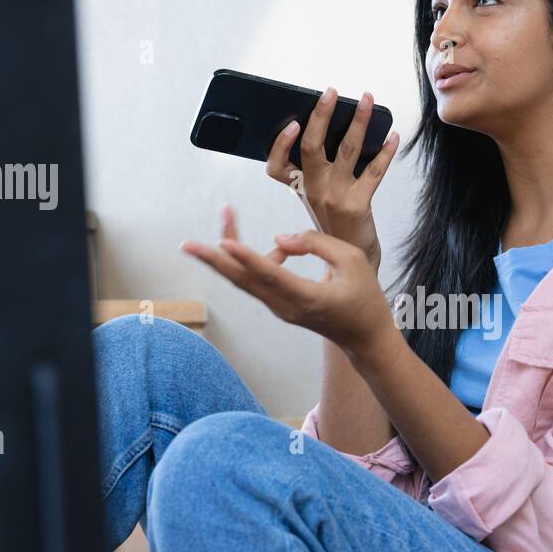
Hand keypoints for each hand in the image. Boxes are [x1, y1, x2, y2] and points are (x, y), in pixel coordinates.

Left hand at [180, 207, 395, 359]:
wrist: (366, 337)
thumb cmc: (365, 296)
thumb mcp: (351, 260)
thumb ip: (316, 243)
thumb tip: (278, 237)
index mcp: (308, 297)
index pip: (270, 275)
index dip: (246, 257)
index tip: (223, 242)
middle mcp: (287, 307)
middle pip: (243, 281)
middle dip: (214, 260)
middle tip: (187, 244)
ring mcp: (280, 309)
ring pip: (245, 280)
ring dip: (228, 253)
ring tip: (227, 215)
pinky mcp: (279, 306)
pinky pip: (257, 281)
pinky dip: (253, 260)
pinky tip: (275, 248)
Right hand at [265, 86, 398, 270]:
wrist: (355, 261)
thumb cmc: (338, 226)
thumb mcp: (319, 200)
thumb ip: (319, 172)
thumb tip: (336, 128)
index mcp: (300, 190)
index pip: (276, 167)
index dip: (280, 144)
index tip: (291, 124)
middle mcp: (313, 191)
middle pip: (311, 147)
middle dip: (321, 115)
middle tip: (330, 92)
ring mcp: (335, 197)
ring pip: (346, 150)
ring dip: (360, 121)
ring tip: (368, 99)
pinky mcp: (358, 204)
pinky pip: (374, 170)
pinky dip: (387, 151)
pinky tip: (394, 136)